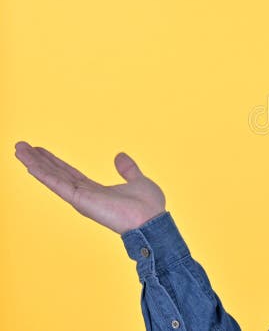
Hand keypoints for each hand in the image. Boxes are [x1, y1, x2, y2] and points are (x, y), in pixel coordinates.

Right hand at [14, 142, 165, 233]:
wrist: (152, 219)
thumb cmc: (148, 206)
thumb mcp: (138, 180)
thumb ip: (127, 169)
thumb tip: (120, 155)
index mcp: (95, 190)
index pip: (69, 173)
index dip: (54, 161)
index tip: (41, 150)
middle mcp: (84, 194)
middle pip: (56, 173)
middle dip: (38, 160)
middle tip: (21, 146)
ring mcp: (81, 198)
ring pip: (52, 177)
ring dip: (35, 163)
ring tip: (19, 149)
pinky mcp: (81, 201)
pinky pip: (58, 185)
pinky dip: (44, 175)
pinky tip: (30, 165)